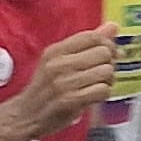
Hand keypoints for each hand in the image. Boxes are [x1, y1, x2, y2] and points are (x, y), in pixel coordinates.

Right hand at [0, 28, 117, 140]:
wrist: (27, 114)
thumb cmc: (47, 86)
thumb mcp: (60, 60)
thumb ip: (87, 43)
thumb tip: (112, 26)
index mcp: (55, 51)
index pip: (92, 36)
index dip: (108, 44)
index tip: (110, 53)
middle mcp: (58, 65)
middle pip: (104, 53)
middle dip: (109, 63)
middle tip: (101, 74)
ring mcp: (64, 83)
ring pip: (107, 71)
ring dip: (108, 80)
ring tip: (96, 85)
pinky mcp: (70, 100)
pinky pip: (103, 90)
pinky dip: (104, 94)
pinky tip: (94, 96)